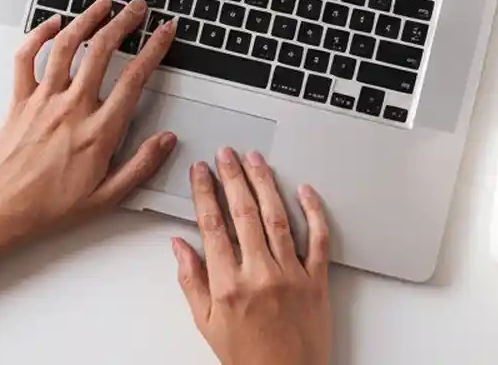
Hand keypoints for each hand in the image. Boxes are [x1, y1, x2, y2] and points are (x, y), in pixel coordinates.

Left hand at [0, 0, 178, 254]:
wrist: (0, 209)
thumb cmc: (51, 206)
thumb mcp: (107, 197)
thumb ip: (141, 165)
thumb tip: (167, 140)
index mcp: (99, 131)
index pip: (134, 78)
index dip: (154, 49)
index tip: (164, 32)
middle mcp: (72, 108)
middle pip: (102, 51)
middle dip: (124, 22)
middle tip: (138, 8)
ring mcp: (43, 100)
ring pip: (67, 46)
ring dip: (87, 18)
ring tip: (104, 3)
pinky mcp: (20, 100)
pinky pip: (26, 58)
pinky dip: (39, 35)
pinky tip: (53, 23)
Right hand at [172, 148, 331, 364]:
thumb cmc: (248, 358)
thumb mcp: (207, 324)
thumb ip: (191, 282)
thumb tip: (179, 246)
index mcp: (228, 285)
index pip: (212, 225)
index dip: (204, 193)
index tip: (201, 173)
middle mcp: (260, 275)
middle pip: (244, 213)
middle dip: (233, 177)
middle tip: (226, 154)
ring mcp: (291, 275)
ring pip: (278, 217)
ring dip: (265, 183)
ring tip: (255, 159)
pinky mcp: (317, 281)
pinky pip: (318, 239)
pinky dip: (313, 211)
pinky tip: (304, 190)